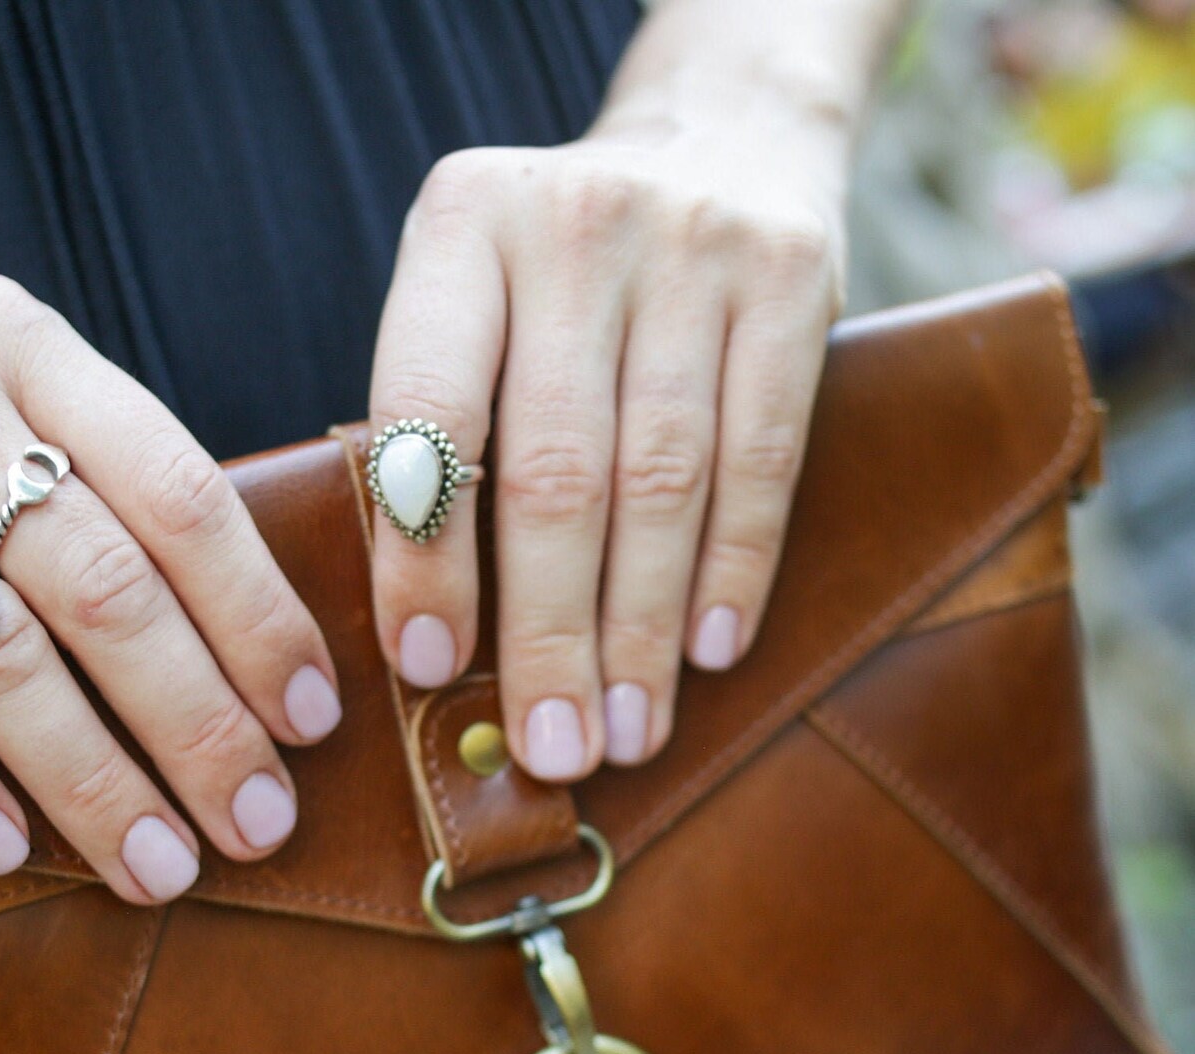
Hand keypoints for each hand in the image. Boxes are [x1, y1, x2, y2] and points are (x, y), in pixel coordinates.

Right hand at [0, 272, 340, 898]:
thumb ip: (74, 479)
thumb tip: (223, 640)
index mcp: (21, 345)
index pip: (180, 491)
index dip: (260, 616)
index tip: (312, 718)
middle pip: (105, 586)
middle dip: (199, 725)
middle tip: (258, 823)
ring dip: (92, 780)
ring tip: (157, 866)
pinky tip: (1, 851)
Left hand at [367, 88, 848, 776]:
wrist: (718, 140)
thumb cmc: (559, 277)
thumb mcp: (474, 305)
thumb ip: (449, 434)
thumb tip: (440, 649)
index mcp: (462, 229)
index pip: (428, 411)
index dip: (428, 556)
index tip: (432, 671)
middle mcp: (572, 229)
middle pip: (556, 471)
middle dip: (551, 633)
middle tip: (552, 748)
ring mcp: (692, 247)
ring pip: (662, 479)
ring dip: (641, 629)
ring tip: (626, 730)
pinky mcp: (791, 278)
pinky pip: (763, 456)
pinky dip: (734, 567)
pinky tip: (708, 651)